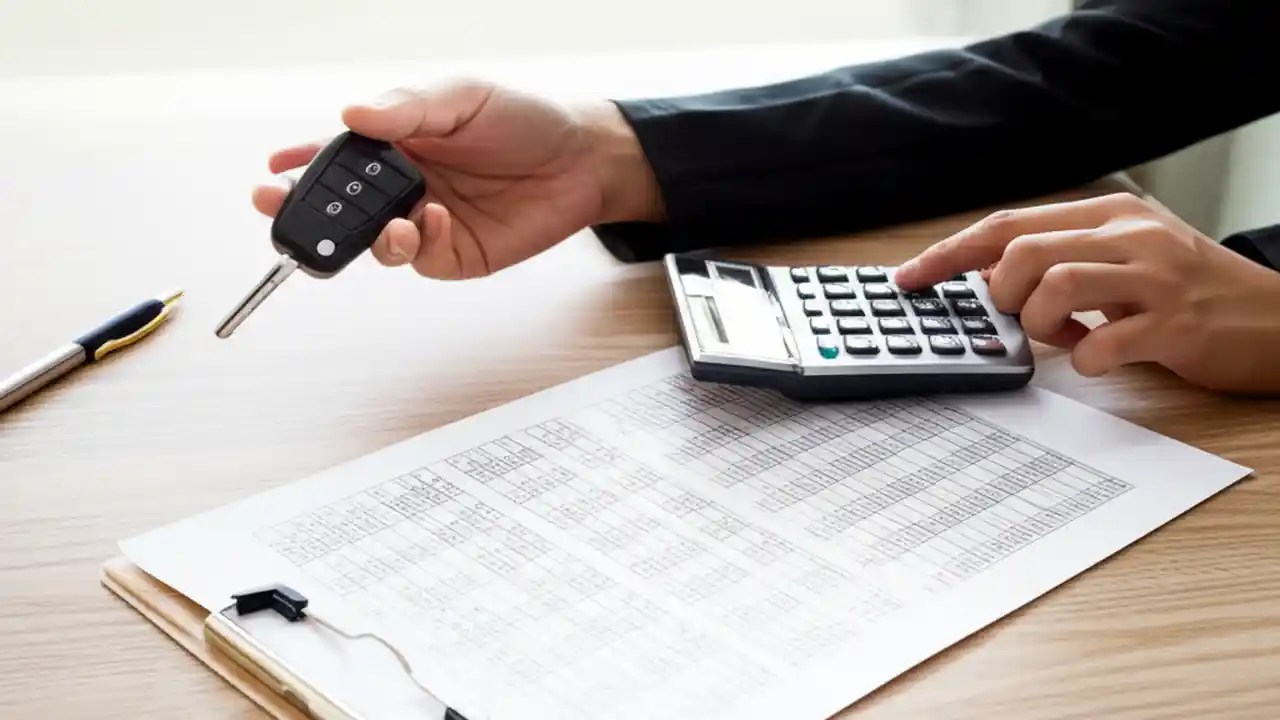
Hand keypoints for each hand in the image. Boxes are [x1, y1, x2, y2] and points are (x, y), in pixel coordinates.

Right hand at [252, 80, 663, 278]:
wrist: (582, 159)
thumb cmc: (523, 119)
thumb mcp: (461, 97)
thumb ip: (407, 108)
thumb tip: (352, 114)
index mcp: (399, 142)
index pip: (338, 157)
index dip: (302, 165)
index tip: (273, 171)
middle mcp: (406, 185)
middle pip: (343, 208)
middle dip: (309, 212)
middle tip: (284, 207)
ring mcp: (427, 223)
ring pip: (374, 242)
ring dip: (368, 235)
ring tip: (390, 220)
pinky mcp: (455, 254)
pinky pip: (420, 257)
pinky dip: (419, 242)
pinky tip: (437, 217)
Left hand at [893, 192, 1279, 392]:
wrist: (1277, 319)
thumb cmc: (1186, 294)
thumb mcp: (1119, 262)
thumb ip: (1058, 263)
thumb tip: (985, 282)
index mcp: (1105, 215)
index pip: (1006, 224)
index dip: (949, 253)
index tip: (909, 279)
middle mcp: (1127, 235)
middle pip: (1022, 252)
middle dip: (1000, 294)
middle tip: (1017, 318)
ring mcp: (1154, 276)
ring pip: (1054, 285)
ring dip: (1037, 325)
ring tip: (1062, 337)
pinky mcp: (1176, 322)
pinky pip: (1104, 341)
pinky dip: (1083, 359)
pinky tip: (1096, 358)